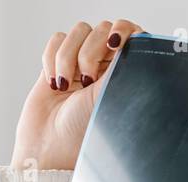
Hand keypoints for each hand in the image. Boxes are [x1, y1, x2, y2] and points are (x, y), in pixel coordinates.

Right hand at [10, 17, 146, 171]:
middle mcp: (105, 65)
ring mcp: (80, 62)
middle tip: (86, 80)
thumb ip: (124, 65)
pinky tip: (54, 84)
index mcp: (125, 72)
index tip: (113, 44)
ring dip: (68, 57)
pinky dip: (51, 60)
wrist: (50, 145)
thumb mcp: (110, 95)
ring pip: (77, 32)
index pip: (131, 33)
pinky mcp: (56, 63)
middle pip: (101, 29)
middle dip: (90, 51)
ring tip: (66, 86)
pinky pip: (56, 40)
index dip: (123, 31)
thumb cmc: (83, 130)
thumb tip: (137, 39)